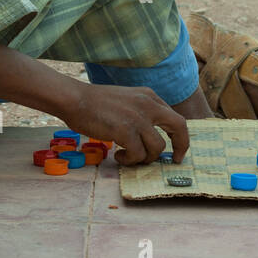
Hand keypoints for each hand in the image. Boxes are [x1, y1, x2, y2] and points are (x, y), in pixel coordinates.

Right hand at [59, 84, 189, 163]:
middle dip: (182, 146)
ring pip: (157, 148)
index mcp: (150, 96)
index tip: (177, 150)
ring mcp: (138, 118)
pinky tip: (118, 156)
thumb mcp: (127, 100)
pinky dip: (129, 160)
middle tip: (175, 160)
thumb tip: (152, 136)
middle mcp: (148, 105)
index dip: (180, 136)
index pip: (175, 117)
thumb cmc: (95, 103)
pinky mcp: (125, 131)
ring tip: (128, 156)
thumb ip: (142, 112)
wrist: (75, 99)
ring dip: (144, 158)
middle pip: (179, 127)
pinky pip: (138, 154)